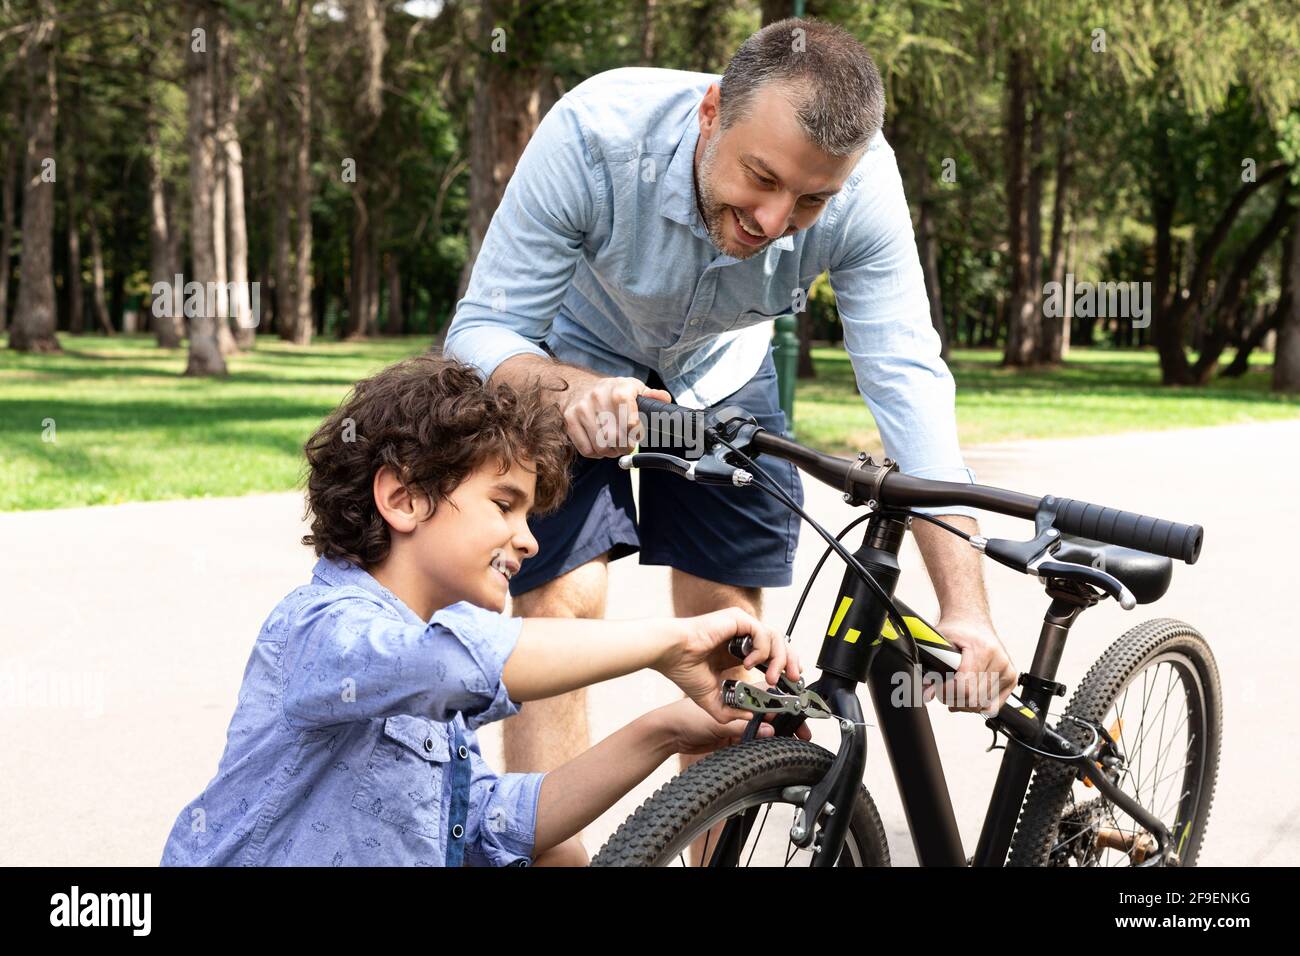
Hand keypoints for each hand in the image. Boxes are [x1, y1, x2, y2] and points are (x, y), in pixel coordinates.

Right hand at [557, 372, 672, 457]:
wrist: (580, 386)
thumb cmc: (612, 391)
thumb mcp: (634, 388)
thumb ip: (652, 396)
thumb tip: (665, 400)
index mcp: (619, 389)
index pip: (630, 420)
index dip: (636, 433)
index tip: (636, 434)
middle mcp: (599, 397)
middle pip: (616, 438)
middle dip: (625, 447)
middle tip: (627, 445)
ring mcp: (582, 409)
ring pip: (601, 446)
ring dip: (611, 452)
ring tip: (614, 445)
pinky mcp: (570, 420)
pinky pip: (586, 449)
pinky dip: (596, 453)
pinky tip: (600, 445)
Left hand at [655, 700, 812, 754]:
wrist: (669, 734)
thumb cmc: (685, 716)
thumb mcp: (716, 720)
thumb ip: (742, 725)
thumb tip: (768, 729)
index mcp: (739, 693)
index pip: (770, 695)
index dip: (786, 702)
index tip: (800, 712)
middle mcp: (741, 706)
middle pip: (773, 712)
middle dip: (789, 720)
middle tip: (803, 731)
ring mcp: (738, 721)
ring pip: (766, 726)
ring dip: (780, 732)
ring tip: (796, 740)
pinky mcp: (733, 736)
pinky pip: (754, 739)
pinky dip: (766, 743)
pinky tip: (777, 747)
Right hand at [656, 607, 800, 722]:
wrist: (671, 655)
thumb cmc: (685, 670)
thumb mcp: (713, 698)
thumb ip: (731, 710)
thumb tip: (751, 717)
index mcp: (737, 652)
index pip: (771, 656)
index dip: (784, 668)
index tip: (790, 683)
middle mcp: (742, 638)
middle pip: (780, 644)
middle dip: (791, 663)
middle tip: (794, 680)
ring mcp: (741, 627)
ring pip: (776, 637)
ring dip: (779, 660)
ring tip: (772, 678)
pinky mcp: (738, 619)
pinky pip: (762, 632)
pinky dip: (762, 649)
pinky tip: (749, 663)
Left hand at [923, 616, 1017, 714]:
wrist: (973, 620)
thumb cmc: (956, 631)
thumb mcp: (939, 642)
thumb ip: (930, 666)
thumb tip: (926, 694)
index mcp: (983, 650)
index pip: (965, 688)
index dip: (947, 693)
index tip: (938, 687)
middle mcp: (999, 661)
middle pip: (974, 700)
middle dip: (953, 698)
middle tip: (943, 689)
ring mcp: (1008, 670)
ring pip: (983, 705)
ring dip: (964, 703)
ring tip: (954, 690)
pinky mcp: (1011, 679)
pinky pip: (993, 705)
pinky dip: (977, 705)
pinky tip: (966, 696)